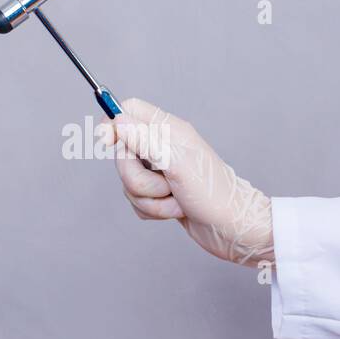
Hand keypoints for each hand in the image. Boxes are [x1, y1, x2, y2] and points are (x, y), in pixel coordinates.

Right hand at [98, 98, 274, 266]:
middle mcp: (163, 148)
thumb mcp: (177, 163)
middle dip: (138, 178)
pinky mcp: (159, 195)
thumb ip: (145, 140)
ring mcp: (161, 172)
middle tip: (164, 184)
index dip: (113, 123)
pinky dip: (153, 211)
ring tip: (175, 201)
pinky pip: (136, 201)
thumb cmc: (213, 194)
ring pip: (128, 182)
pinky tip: (175, 211)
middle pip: (122, 153)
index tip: (106, 142)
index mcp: (169, 131)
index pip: (130, 110)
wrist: (232, 228)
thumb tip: (118, 120)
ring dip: (150, 199)